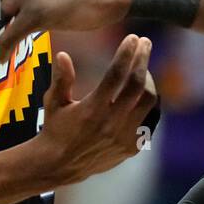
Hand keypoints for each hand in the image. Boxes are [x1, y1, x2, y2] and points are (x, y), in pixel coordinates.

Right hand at [31, 34, 156, 187]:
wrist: (60, 165)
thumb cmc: (55, 128)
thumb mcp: (53, 102)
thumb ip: (61, 79)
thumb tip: (62, 55)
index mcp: (92, 109)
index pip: (115, 75)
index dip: (126, 53)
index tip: (133, 37)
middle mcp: (111, 122)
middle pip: (137, 84)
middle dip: (143, 59)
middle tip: (145, 43)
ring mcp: (124, 136)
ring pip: (148, 101)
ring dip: (149, 80)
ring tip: (142, 68)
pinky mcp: (132, 146)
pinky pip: (150, 119)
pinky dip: (149, 104)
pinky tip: (144, 92)